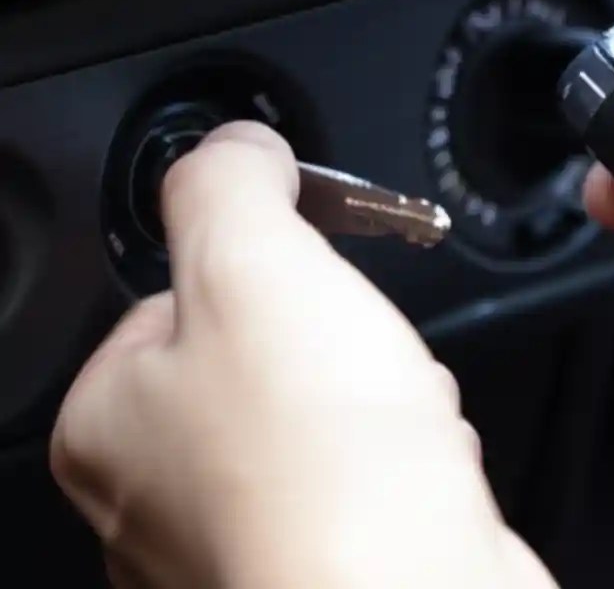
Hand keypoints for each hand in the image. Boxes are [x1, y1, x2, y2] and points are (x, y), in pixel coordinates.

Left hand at [51, 123, 555, 588]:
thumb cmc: (320, 457)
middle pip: (263, 362)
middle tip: (353, 354)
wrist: (413, 587)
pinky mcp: (327, 570)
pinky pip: (374, 484)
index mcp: (110, 426)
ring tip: (399, 417)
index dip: (257, 273)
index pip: (175, 302)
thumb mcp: (254, 260)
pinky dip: (410, 462)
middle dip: (333, 343)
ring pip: (328, 425)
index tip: (302, 271)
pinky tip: (424, 469)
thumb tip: (238, 146)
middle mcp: (160, 504)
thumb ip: (230, 183)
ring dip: (383, 400)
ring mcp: (245, 546)